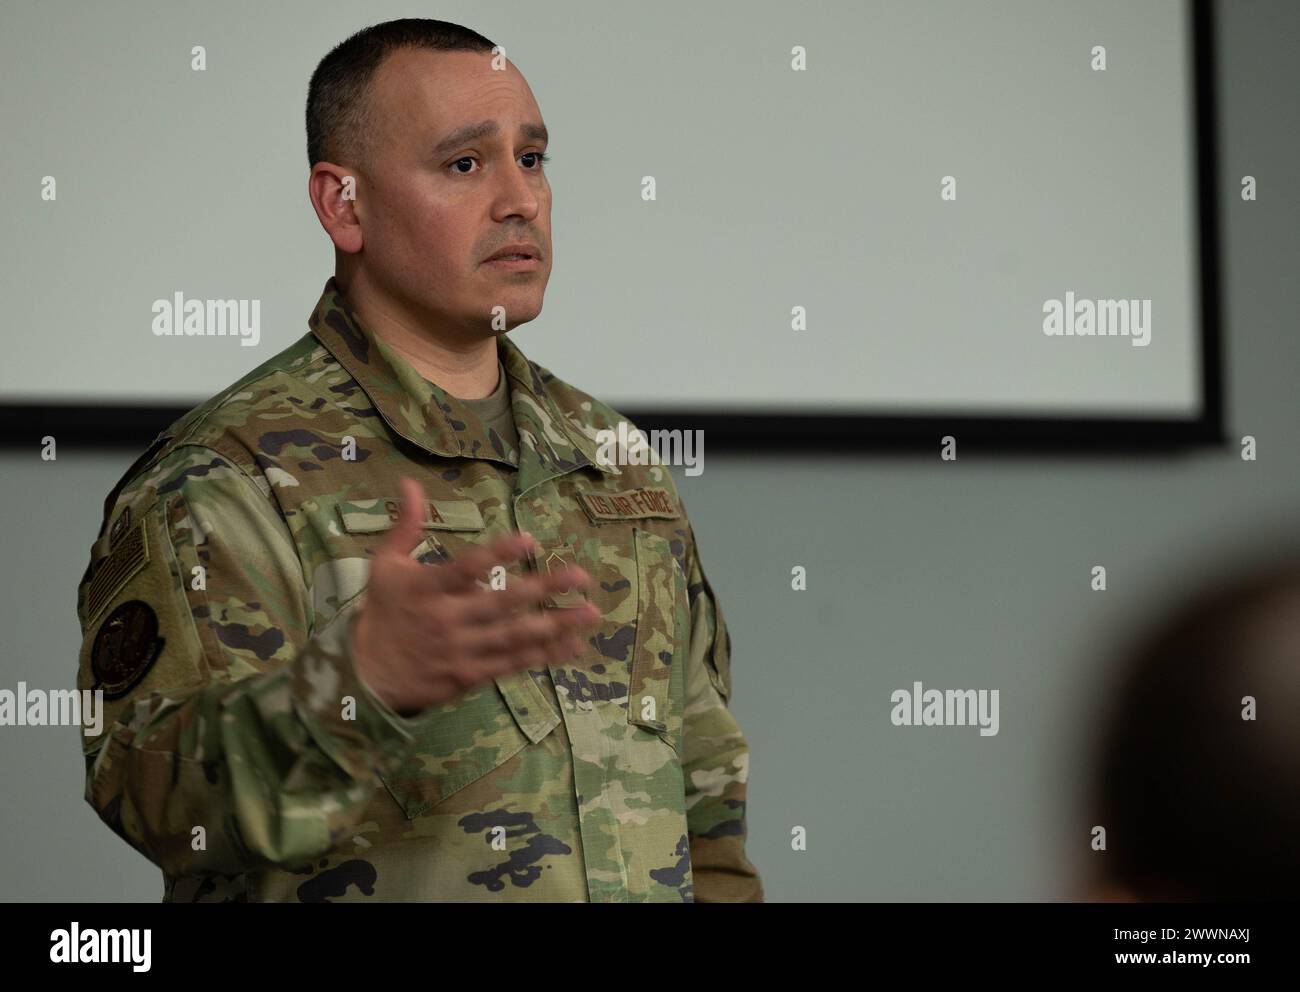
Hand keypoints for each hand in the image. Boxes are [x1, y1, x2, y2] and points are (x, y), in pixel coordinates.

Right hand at [350, 476, 600, 714]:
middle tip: (581, 576)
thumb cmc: (383, 612)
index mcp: (428, 588)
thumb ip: (406, 526)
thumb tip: (410, 483)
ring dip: (556, 625)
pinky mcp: (471, 674)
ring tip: (591, 613)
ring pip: (515, 636)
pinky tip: (573, 645)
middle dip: (544, 589)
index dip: (498, 554)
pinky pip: (513, 664)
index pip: (467, 568)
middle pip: (502, 603)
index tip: (530, 540)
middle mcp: (449, 619)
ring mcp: (463, 649)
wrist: (366, 675)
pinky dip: (544, 655)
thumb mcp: (385, 565)